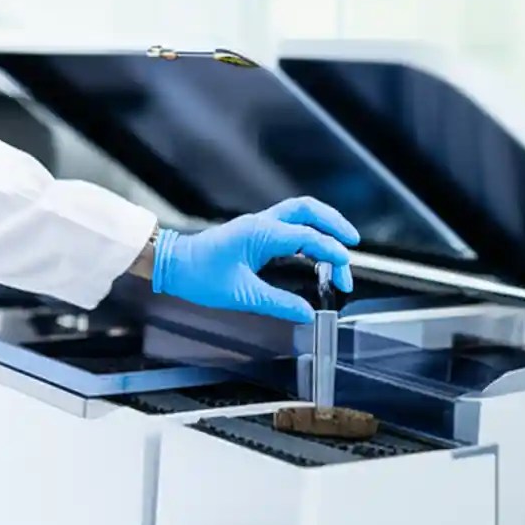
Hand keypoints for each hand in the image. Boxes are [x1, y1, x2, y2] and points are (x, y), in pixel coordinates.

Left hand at [151, 197, 359, 322]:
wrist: (172, 264)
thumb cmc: (198, 275)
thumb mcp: (241, 295)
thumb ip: (278, 303)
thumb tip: (306, 313)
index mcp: (261, 233)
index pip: (307, 237)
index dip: (331, 252)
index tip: (345, 270)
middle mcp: (262, 223)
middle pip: (309, 210)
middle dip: (334, 223)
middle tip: (352, 243)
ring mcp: (259, 225)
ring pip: (300, 213)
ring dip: (323, 224)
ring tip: (340, 246)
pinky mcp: (255, 232)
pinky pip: (290, 225)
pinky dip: (309, 233)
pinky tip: (315, 251)